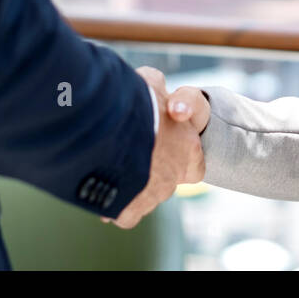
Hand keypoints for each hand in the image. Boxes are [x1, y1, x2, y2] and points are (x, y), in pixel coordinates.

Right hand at [104, 67, 203, 228]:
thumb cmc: (137, 103)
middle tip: (127, 155)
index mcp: (189, 148)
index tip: (162, 147)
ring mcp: (153, 196)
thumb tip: (155, 84)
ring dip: (131, 186)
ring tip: (110, 169)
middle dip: (149, 170)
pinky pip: (125, 213)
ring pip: (144, 196)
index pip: (194, 163)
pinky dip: (115, 207)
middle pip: (165, 179)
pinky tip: (103, 193)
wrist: (110, 128)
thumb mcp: (150, 85)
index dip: (179, 154)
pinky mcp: (130, 211)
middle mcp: (175, 176)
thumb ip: (157, 86)